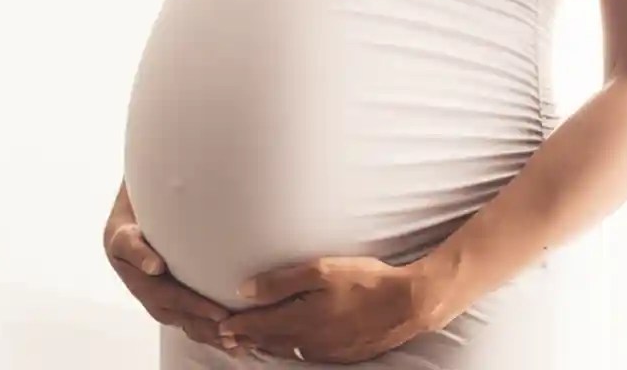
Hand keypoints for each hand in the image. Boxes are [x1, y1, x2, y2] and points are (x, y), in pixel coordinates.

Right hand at [104, 220, 243, 356]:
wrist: (126, 242)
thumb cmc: (129, 238)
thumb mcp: (125, 239)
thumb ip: (136, 251)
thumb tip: (154, 267)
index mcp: (145, 289)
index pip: (175, 300)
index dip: (198, 308)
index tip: (221, 314)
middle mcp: (159, 305)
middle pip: (188, 322)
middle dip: (213, 331)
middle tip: (240, 336)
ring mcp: (171, 311)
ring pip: (195, 329)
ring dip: (218, 338)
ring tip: (244, 345)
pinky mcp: (181, 310)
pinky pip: (199, 326)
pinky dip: (217, 336)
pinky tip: (239, 344)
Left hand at [218, 256, 452, 363]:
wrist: (406, 304)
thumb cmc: (363, 280)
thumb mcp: (320, 270)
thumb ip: (279, 281)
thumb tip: (244, 289)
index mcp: (300, 320)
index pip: (258, 326)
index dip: (237, 326)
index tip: (220, 326)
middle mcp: (309, 341)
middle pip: (269, 342)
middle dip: (247, 339)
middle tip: (227, 337)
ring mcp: (326, 351)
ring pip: (287, 351)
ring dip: (267, 346)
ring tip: (252, 341)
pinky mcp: (341, 354)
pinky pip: (307, 355)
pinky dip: (290, 350)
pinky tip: (290, 344)